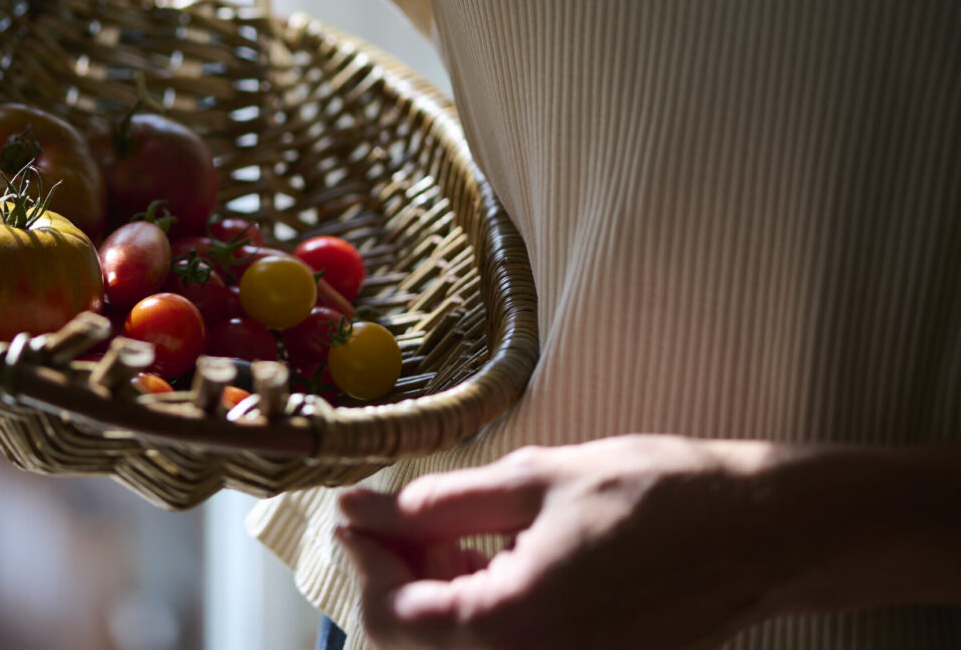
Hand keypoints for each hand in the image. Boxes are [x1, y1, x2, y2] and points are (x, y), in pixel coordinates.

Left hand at [337, 436, 788, 649]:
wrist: (757, 533)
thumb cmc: (657, 496)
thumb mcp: (532, 481)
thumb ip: (435, 504)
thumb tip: (360, 510)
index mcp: (512, 629)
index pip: (392, 616)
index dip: (365, 559)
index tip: (357, 512)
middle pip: (414, 645)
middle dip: (396, 578)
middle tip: (403, 517)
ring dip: (433, 595)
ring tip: (450, 531)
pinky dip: (475, 612)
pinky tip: (487, 560)